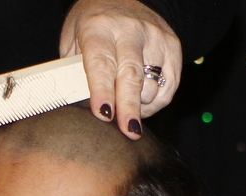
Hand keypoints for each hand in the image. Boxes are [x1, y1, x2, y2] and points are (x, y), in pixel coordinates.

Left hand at [60, 0, 181, 138]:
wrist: (119, 0)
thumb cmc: (92, 29)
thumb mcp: (73, 44)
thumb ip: (76, 74)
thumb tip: (81, 110)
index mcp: (99, 27)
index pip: (101, 63)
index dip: (103, 91)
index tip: (104, 114)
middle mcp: (130, 29)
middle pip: (131, 75)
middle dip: (129, 107)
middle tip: (129, 132)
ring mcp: (155, 37)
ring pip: (152, 85)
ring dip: (139, 106)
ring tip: (125, 106)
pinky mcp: (173, 46)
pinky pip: (168, 87)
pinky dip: (155, 102)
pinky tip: (142, 101)